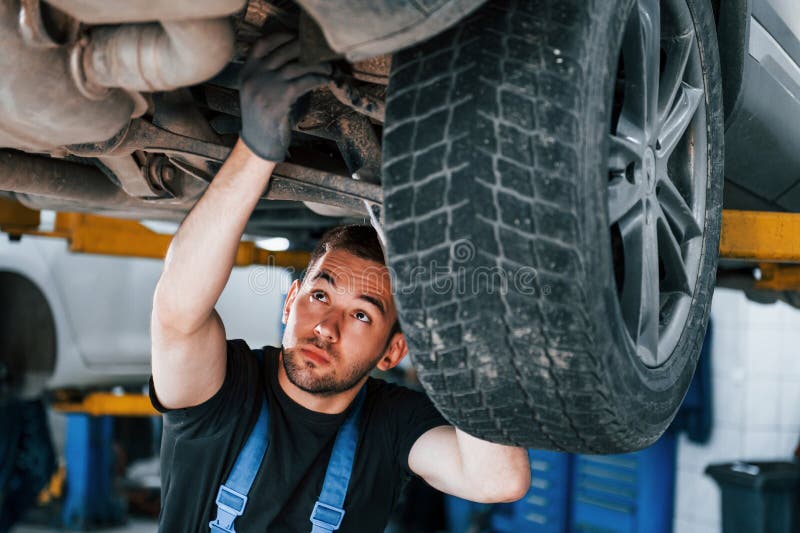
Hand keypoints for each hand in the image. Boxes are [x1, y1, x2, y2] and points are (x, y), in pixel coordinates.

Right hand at [239, 34, 330, 161]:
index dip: (281, 37)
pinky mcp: (279, 99)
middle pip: (284, 51)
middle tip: (322, 51)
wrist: (259, 144)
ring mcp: (266, 87)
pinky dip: (319, 78)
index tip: (297, 37)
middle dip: (306, 49)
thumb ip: (271, 75)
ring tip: (330, 67)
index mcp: (247, 72)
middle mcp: (254, 76)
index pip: (262, 44)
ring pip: (297, 66)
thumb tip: (300, 59)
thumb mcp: (260, 93)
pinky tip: (327, 79)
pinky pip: (304, 81)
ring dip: (318, 65)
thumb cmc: (265, 119)